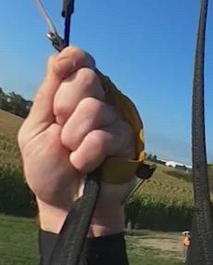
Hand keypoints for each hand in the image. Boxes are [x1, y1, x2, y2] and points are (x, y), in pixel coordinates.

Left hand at [18, 48, 137, 235]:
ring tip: (73, 155)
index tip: (62, 69)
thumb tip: (55, 59)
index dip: (73, 59)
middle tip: (61, 130)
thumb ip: (45, 96)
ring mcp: (113, 121)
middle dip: (65, 106)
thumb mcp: (34, 131)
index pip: (80, 60)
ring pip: (94, 109)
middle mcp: (97, 102)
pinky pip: (104, 136)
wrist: (64, 205)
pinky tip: (86, 165)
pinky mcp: (127, 141)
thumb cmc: (48, 170)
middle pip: (87, 78)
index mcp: (72, 96)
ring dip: (73, 138)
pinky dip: (87, 155)